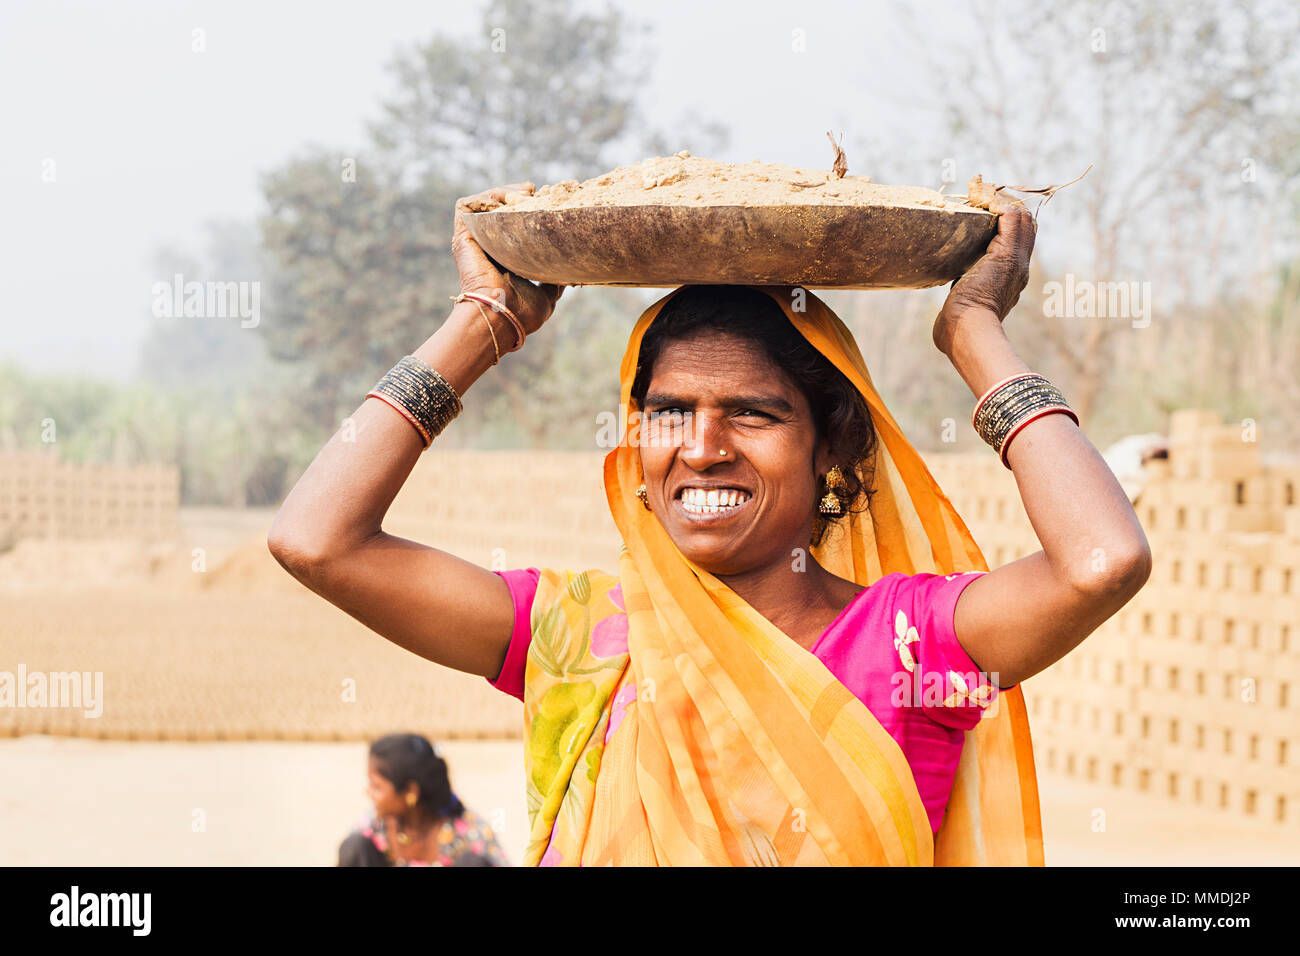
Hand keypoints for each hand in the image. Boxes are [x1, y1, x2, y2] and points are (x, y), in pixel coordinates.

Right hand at [451, 182, 563, 347]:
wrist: (499, 317)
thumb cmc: (522, 313)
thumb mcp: (547, 297)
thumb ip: (554, 283)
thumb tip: (571, 275)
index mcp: (503, 261)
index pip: (512, 229)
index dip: (527, 213)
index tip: (547, 202)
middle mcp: (486, 249)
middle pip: (497, 213)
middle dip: (516, 197)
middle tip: (536, 191)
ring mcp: (472, 242)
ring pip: (482, 206)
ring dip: (502, 193)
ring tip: (526, 190)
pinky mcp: (462, 237)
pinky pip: (466, 206)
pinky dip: (484, 197)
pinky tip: (507, 197)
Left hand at [932, 191, 1034, 356]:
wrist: (967, 332)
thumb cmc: (958, 328)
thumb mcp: (963, 305)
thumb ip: (961, 296)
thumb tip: (949, 304)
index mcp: (1011, 278)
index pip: (1018, 241)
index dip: (1006, 222)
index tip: (983, 209)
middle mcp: (1019, 267)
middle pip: (1026, 224)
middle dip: (1006, 204)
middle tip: (982, 194)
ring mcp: (1016, 260)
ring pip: (1021, 217)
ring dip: (1001, 199)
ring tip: (981, 191)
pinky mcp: (1005, 255)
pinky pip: (1011, 217)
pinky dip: (999, 203)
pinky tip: (982, 197)